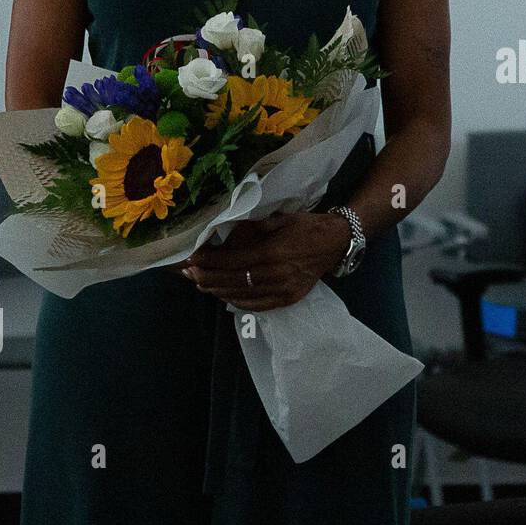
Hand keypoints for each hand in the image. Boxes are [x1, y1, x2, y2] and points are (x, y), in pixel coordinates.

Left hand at [177, 212, 351, 312]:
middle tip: (189, 273)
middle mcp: (276, 275)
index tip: (193, 258)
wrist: (336, 242)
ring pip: (242, 295)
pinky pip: (257, 305)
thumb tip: (224, 233)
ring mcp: (283, 290)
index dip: (210, 261)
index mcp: (273, 253)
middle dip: (208, 277)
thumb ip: (252, 228)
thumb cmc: (307, 226)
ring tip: (201, 284)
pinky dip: (237, 302)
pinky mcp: (288, 299)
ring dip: (218, 290)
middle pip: (233, 280)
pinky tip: (225, 296)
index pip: (233, 261)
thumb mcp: (279, 219)